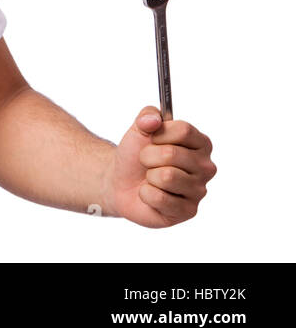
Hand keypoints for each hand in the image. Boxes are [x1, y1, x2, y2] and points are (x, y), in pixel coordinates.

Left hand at [100, 106, 214, 226]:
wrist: (121, 181)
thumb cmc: (136, 154)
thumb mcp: (138, 129)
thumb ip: (147, 115)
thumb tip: (154, 120)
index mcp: (200, 144)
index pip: (183, 130)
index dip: (159, 134)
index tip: (152, 139)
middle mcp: (206, 167)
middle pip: (171, 154)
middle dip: (148, 156)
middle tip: (147, 162)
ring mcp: (199, 190)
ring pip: (166, 176)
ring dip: (148, 176)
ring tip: (150, 178)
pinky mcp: (189, 211)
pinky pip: (160, 198)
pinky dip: (146, 194)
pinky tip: (151, 194)